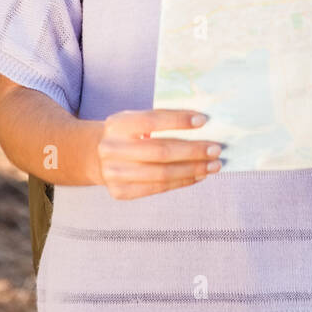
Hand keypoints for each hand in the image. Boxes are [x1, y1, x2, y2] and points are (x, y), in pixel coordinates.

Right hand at [93, 110, 222, 199]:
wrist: (96, 156)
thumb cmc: (127, 134)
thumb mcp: (135, 120)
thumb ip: (161, 120)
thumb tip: (200, 123)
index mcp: (117, 124)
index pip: (152, 120)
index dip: (178, 121)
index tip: (203, 120)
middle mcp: (112, 149)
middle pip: (160, 151)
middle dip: (193, 151)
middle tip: (216, 149)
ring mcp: (114, 174)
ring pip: (162, 174)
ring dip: (193, 170)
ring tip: (213, 165)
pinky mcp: (120, 192)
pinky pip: (158, 188)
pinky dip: (182, 181)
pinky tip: (198, 175)